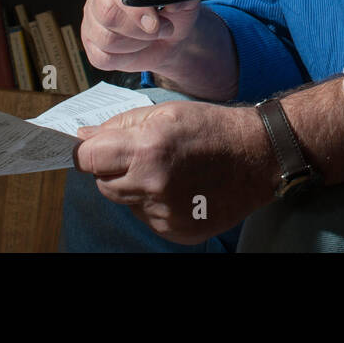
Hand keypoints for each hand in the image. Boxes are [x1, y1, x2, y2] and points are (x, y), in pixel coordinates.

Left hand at [74, 100, 273, 242]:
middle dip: (112, 169)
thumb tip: (83, 139)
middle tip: (141, 154)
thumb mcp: (166, 112)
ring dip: (134, 187)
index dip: (87, 152)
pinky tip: (179, 187)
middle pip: (102, 183)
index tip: (92, 149)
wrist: (259, 156)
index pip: (88, 159)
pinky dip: (154, 203)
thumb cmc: (214, 128)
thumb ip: (120, 126)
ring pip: (124, 202)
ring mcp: (165, 214)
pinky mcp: (176, 231)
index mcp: (148, 149)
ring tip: (167, 170)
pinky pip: (146, 217)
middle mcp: (153, 186)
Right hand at [81, 0, 202, 74]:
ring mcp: (91, 15)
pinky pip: (102, 57)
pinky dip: (125, 58)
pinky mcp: (90, 41)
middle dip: (139, 30)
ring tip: (152, 36)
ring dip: (136, 44)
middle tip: (163, 29)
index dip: (135, 7)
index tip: (154, 24)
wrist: (169, 34)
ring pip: (105, 38)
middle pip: (107, 13)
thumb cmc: (173, 8)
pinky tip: (137, 48)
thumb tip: (173, 4)